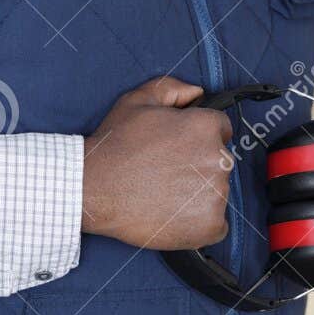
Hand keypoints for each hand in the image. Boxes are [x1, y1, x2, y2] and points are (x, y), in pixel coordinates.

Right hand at [82, 75, 234, 250]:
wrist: (92, 189)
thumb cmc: (114, 145)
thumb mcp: (137, 101)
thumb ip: (172, 88)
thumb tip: (198, 93)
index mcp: (206, 126)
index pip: (220, 130)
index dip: (197, 137)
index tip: (178, 149)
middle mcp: (218, 159)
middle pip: (219, 161)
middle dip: (199, 165)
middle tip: (166, 172)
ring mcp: (216, 194)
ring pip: (217, 192)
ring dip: (198, 194)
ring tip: (164, 193)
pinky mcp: (210, 226)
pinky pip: (217, 224)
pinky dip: (199, 222)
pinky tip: (173, 214)